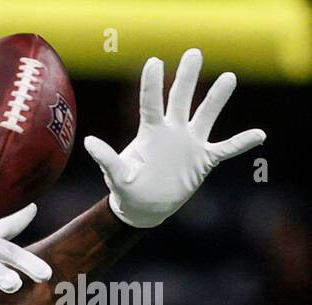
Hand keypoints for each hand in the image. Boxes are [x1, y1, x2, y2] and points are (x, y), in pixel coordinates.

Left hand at [85, 49, 265, 228]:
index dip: (152, 84)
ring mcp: (189, 143)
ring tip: (228, 77)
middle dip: (186, 77)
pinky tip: (259, 134)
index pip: (151, 103)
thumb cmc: (128, 189)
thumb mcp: (117, 176)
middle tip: (194, 53)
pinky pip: (226, 149)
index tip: (154, 61)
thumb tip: (89, 141)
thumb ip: (106, 159)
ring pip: (206, 115)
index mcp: (150, 133)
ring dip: (216, 98)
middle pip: (180, 99)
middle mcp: (172, 132)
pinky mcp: (203, 159)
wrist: (144, 208)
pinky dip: (241, 143)